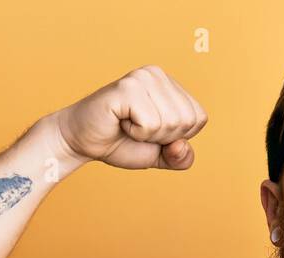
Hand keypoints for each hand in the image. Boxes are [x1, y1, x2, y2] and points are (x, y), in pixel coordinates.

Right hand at [51, 66, 207, 169]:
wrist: (83, 142)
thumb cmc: (121, 143)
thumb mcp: (161, 155)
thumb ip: (181, 157)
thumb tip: (181, 145)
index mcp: (169, 84)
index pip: (199, 118)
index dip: (178, 137)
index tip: (151, 131)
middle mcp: (157, 74)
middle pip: (187, 121)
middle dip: (163, 137)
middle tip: (137, 129)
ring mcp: (142, 77)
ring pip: (171, 123)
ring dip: (148, 135)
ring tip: (128, 124)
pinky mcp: (128, 88)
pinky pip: (151, 124)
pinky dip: (137, 133)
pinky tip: (121, 121)